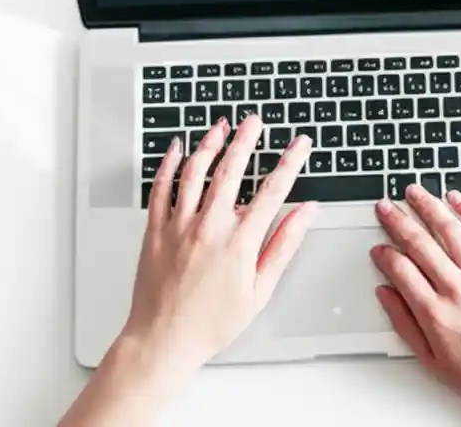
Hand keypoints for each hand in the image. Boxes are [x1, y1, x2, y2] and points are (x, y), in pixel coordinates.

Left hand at [123, 115, 316, 370]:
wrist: (162, 340)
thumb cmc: (211, 323)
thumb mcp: (260, 289)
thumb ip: (284, 246)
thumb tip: (306, 214)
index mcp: (239, 242)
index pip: (272, 190)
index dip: (289, 162)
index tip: (299, 145)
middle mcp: (208, 227)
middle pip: (231, 170)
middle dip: (246, 140)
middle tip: (255, 121)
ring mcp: (178, 226)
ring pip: (194, 172)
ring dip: (210, 144)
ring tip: (221, 126)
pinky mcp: (154, 231)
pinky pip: (160, 189)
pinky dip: (169, 165)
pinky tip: (177, 149)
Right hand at [370, 186, 460, 426]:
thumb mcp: (431, 359)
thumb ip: (404, 323)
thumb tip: (385, 294)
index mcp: (435, 313)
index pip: (401, 270)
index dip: (385, 254)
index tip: (378, 247)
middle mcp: (458, 290)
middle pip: (420, 243)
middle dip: (398, 220)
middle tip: (386, 206)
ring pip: (451, 230)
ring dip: (429, 206)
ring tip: (415, 192)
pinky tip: (458, 198)